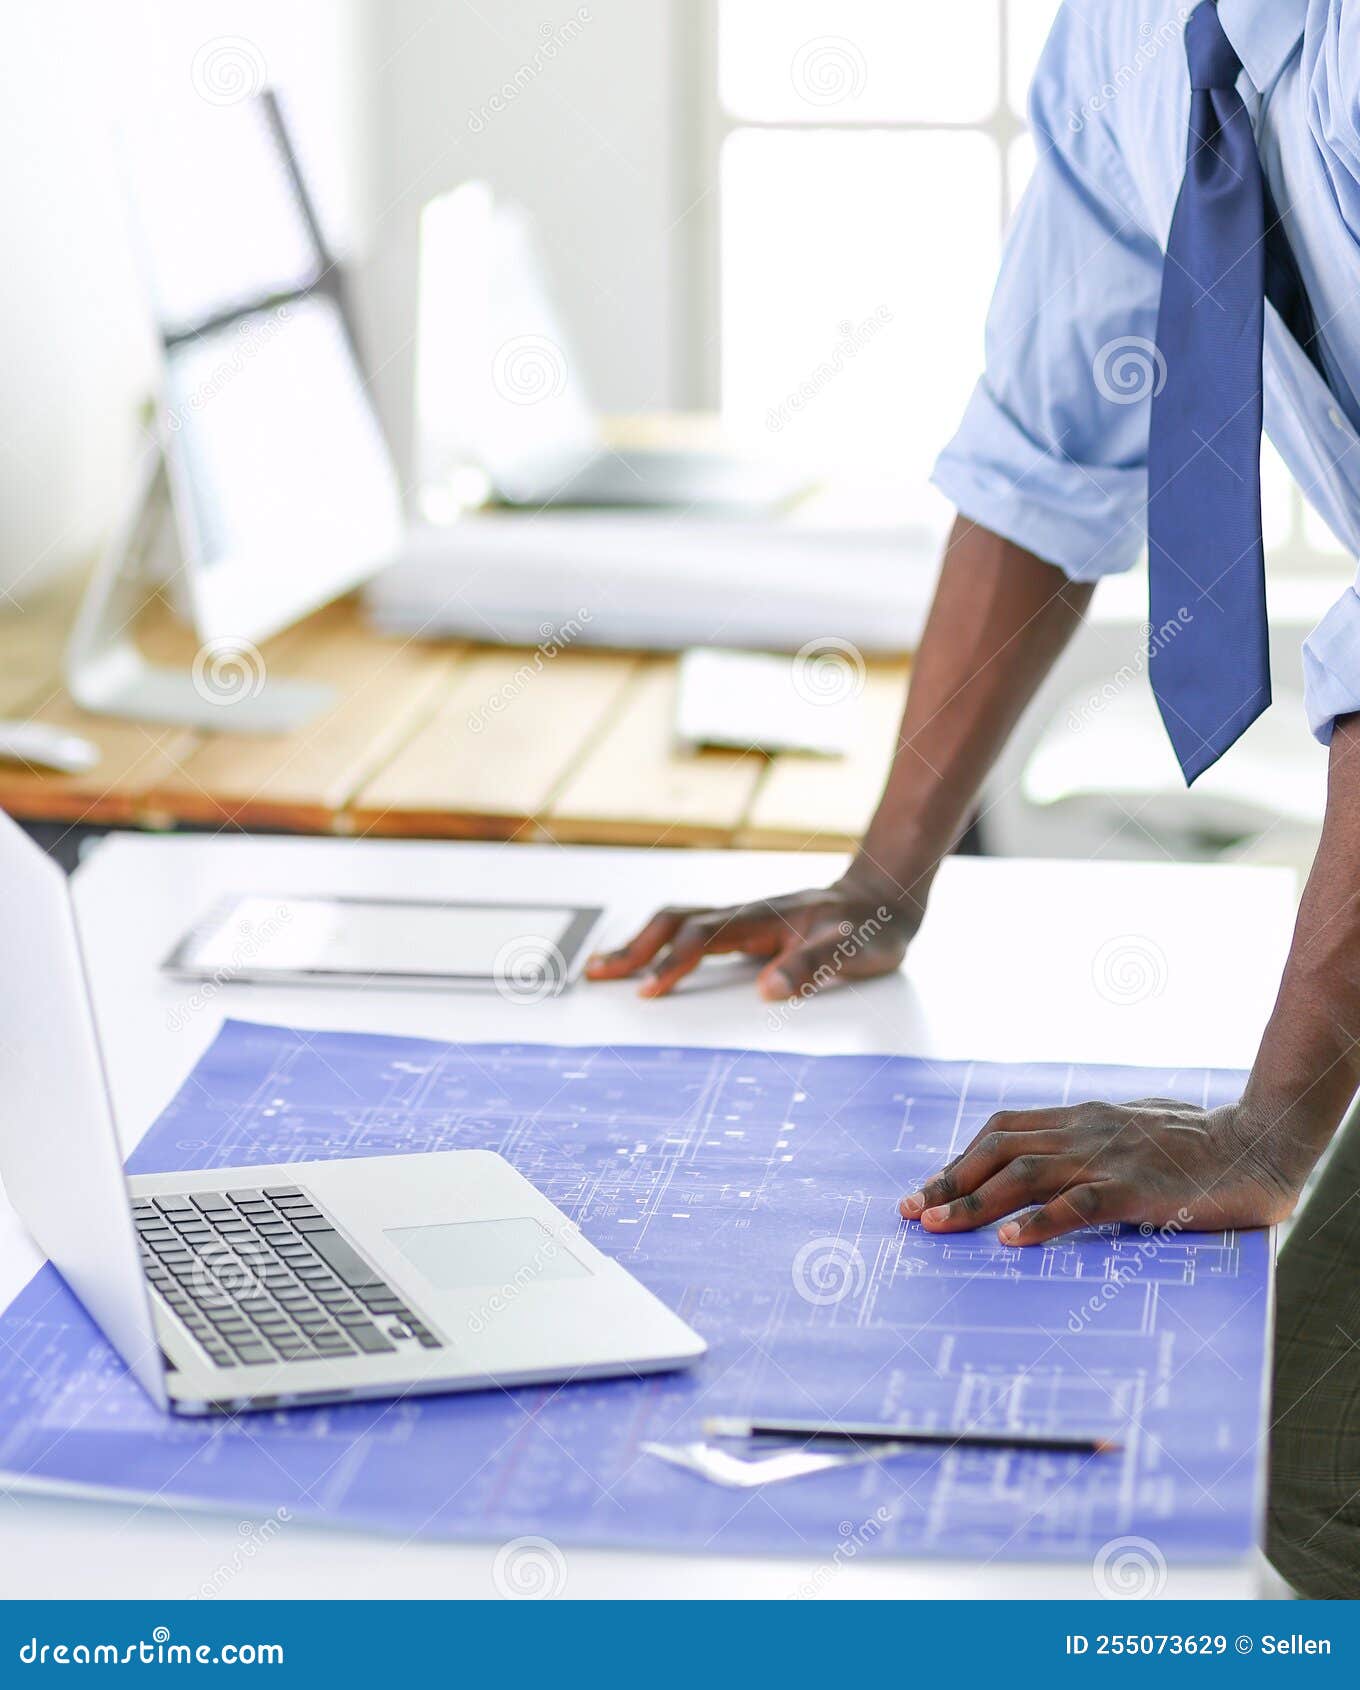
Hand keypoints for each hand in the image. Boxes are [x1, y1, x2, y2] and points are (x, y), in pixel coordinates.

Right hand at [584, 878, 917, 999]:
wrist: (884, 898)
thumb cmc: (870, 928)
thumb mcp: (855, 951)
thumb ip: (812, 967)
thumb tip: (766, 991)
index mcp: (763, 917)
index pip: (703, 938)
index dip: (672, 964)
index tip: (647, 991)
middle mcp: (745, 912)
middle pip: (673, 921)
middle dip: (632, 947)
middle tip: (595, 974)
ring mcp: (741, 916)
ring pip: (675, 921)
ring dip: (636, 942)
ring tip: (602, 966)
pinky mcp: (743, 926)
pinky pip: (689, 929)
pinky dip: (656, 941)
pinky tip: (644, 958)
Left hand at [898, 1097, 1310, 1244]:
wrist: (1259, 1143)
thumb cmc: (1199, 1145)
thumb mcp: (1133, 1132)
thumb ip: (1095, 1143)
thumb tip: (1059, 1169)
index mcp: (1083, 1119)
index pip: (1003, 1132)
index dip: (960, 1160)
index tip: (927, 1190)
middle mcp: (1086, 1131)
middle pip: (998, 1149)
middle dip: (949, 1180)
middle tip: (911, 1212)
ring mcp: (1110, 1157)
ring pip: (1025, 1173)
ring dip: (974, 1200)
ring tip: (938, 1225)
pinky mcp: (1137, 1189)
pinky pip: (1078, 1203)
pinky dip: (1039, 1221)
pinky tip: (1009, 1241)